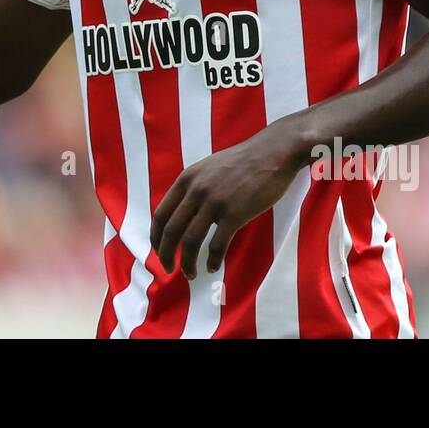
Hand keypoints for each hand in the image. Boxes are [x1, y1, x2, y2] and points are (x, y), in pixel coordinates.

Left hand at [150, 131, 301, 279]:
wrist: (273, 153)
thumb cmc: (243, 162)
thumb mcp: (208, 168)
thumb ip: (193, 187)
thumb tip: (182, 214)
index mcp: (186, 179)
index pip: (161, 214)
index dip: (156, 237)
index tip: (158, 251)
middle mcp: (196, 190)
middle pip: (171, 231)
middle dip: (165, 254)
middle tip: (167, 269)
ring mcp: (214, 202)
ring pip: (190, 241)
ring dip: (187, 263)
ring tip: (191, 274)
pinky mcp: (234, 213)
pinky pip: (217, 245)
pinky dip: (212, 260)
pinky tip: (213, 267)